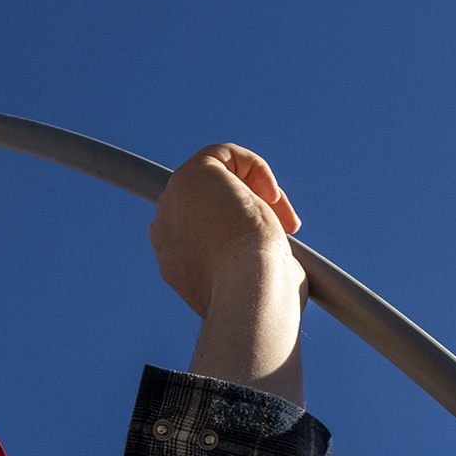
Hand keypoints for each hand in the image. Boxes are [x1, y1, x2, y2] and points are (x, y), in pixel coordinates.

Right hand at [149, 144, 302, 316]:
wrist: (248, 292)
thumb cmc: (259, 301)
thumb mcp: (255, 288)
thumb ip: (258, 271)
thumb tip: (290, 272)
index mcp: (174, 261)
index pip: (200, 230)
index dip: (235, 228)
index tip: (265, 242)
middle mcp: (165, 232)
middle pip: (209, 201)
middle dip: (250, 209)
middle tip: (286, 232)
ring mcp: (173, 203)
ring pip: (219, 177)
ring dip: (257, 192)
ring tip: (284, 222)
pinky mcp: (191, 175)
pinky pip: (225, 154)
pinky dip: (256, 168)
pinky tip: (273, 197)